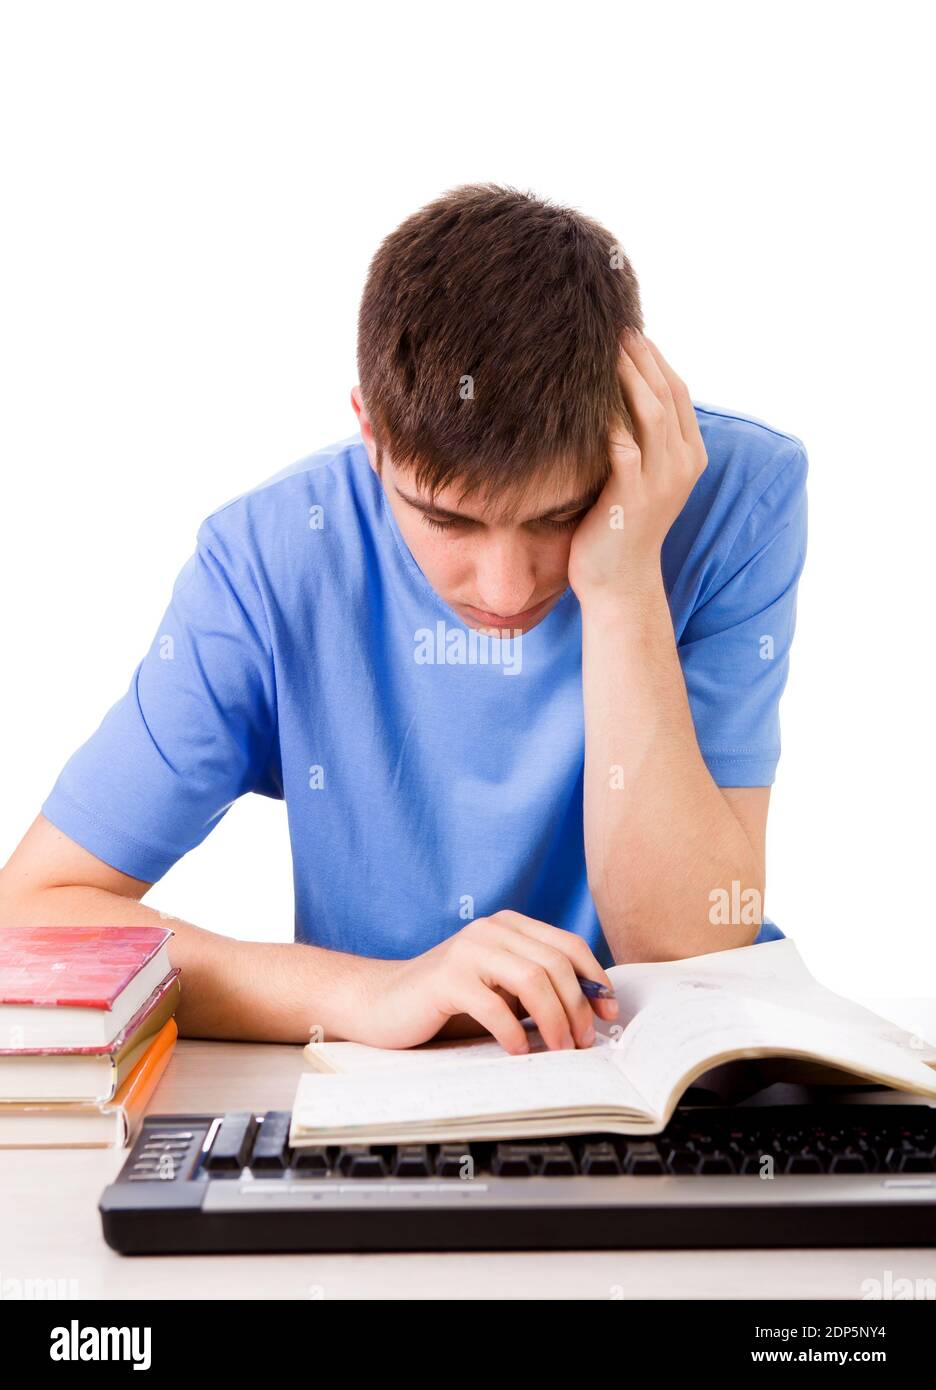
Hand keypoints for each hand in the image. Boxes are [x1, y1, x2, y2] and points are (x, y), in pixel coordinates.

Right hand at [342, 910, 618, 1052]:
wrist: (384, 1002)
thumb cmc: (449, 1001)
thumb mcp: (500, 987)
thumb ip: (537, 987)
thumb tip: (591, 1011)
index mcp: (509, 926)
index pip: (568, 944)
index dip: (594, 979)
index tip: (608, 1013)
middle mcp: (491, 930)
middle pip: (555, 963)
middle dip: (578, 1006)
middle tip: (584, 1042)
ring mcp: (468, 951)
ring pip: (533, 980)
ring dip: (554, 1020)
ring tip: (559, 1049)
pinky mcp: (447, 979)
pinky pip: (495, 1006)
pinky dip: (513, 1034)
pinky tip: (517, 1051)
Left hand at [568, 332, 707, 598]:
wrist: (618, 582)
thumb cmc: (620, 527)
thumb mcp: (640, 477)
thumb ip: (640, 440)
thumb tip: (617, 396)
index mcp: (690, 456)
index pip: (678, 392)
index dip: (656, 358)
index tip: (631, 331)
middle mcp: (682, 463)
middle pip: (665, 392)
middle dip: (641, 356)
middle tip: (615, 326)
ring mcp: (661, 479)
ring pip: (649, 409)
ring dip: (626, 373)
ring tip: (603, 346)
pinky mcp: (633, 494)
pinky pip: (622, 442)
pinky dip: (607, 415)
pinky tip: (585, 393)